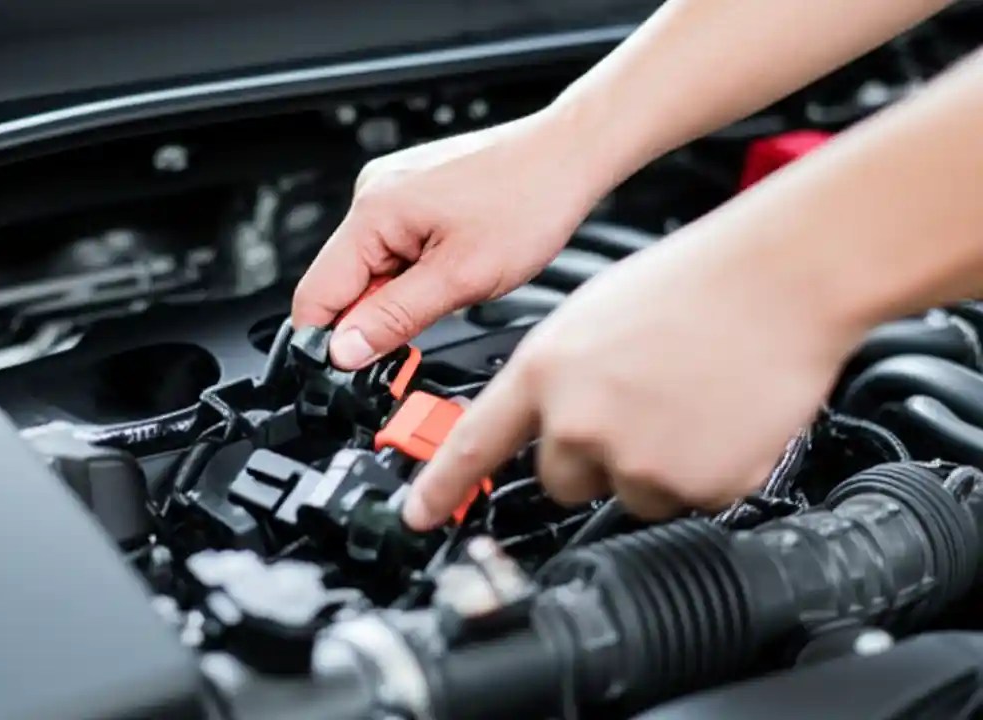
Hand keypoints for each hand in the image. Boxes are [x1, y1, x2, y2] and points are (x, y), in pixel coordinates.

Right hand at [291, 108, 607, 368]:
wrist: (569, 155)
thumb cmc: (529, 200)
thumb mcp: (460, 278)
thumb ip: (394, 318)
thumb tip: (344, 350)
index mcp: (373, 210)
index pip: (316, 294)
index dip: (328, 341)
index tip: (350, 371)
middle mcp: (373, 192)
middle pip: (343, 283)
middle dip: (376, 316)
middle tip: (425, 329)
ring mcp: (391, 189)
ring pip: (371, 268)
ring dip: (402, 293)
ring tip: (453, 282)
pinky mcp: (411, 192)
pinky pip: (393, 248)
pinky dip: (417, 271)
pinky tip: (455, 264)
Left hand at [401, 226, 864, 527]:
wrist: (780, 280)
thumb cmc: (693, 285)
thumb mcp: (588, 318)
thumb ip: (556, 378)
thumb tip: (548, 418)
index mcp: (544, 370)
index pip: (473, 445)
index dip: (440, 488)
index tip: (420, 515)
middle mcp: (579, 421)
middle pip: (561, 481)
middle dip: (592, 458)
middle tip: (637, 408)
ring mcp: (635, 459)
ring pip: (629, 493)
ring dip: (653, 465)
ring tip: (686, 403)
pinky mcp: (694, 486)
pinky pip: (687, 499)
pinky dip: (704, 472)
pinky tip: (718, 418)